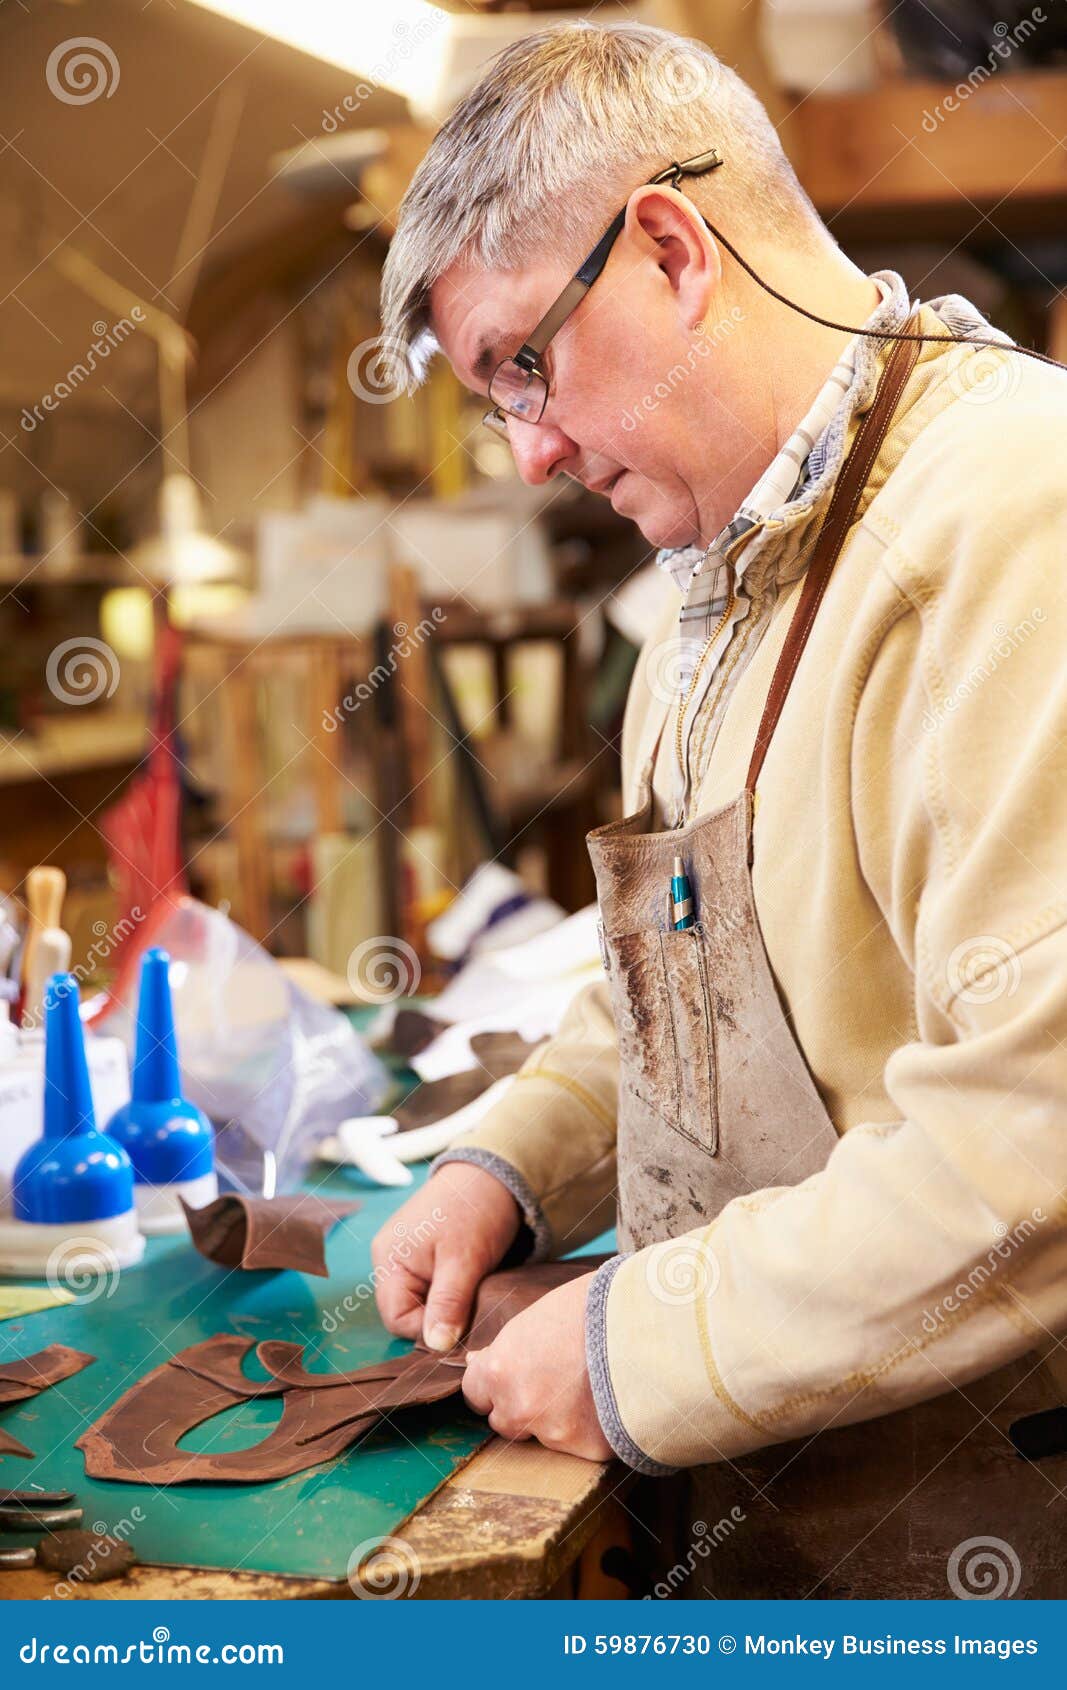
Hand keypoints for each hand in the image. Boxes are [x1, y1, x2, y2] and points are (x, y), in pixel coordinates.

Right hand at [371, 1162, 520, 1351]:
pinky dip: (450, 1293)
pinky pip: (430, 1288)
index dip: (427, 1330)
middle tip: (471, 1308)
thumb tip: (437, 1347)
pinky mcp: (424, 1255)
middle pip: (406, 1312)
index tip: (462, 1326)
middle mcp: (390, 1259)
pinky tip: (470, 1284)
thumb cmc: (476, 1210)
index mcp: (389, 1259)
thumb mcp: (465, 1260)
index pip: (396, 1319)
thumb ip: (448, 1304)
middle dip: (438, 1318)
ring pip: (421, 1302)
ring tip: (472, 1292)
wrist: (494, 1172)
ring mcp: (406, 1256)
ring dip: (447, 1306)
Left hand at [462, 1272, 611, 1459]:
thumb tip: (478, 1362)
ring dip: (557, 1421)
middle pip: (505, 1421)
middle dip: (522, 1406)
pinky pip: (582, 1446)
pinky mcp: (589, 1450)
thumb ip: (506, 1348)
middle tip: (554, 1381)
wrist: (645, 1324)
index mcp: (500, 1370)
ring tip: (587, 1389)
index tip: (512, 1375)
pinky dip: (592, 1431)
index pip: (475, 1393)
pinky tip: (609, 1403)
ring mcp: (554, 1434)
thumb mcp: (537, 1317)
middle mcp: (520, 1407)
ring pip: (544, 1436)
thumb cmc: (590, 1305)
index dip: (494, 1383)